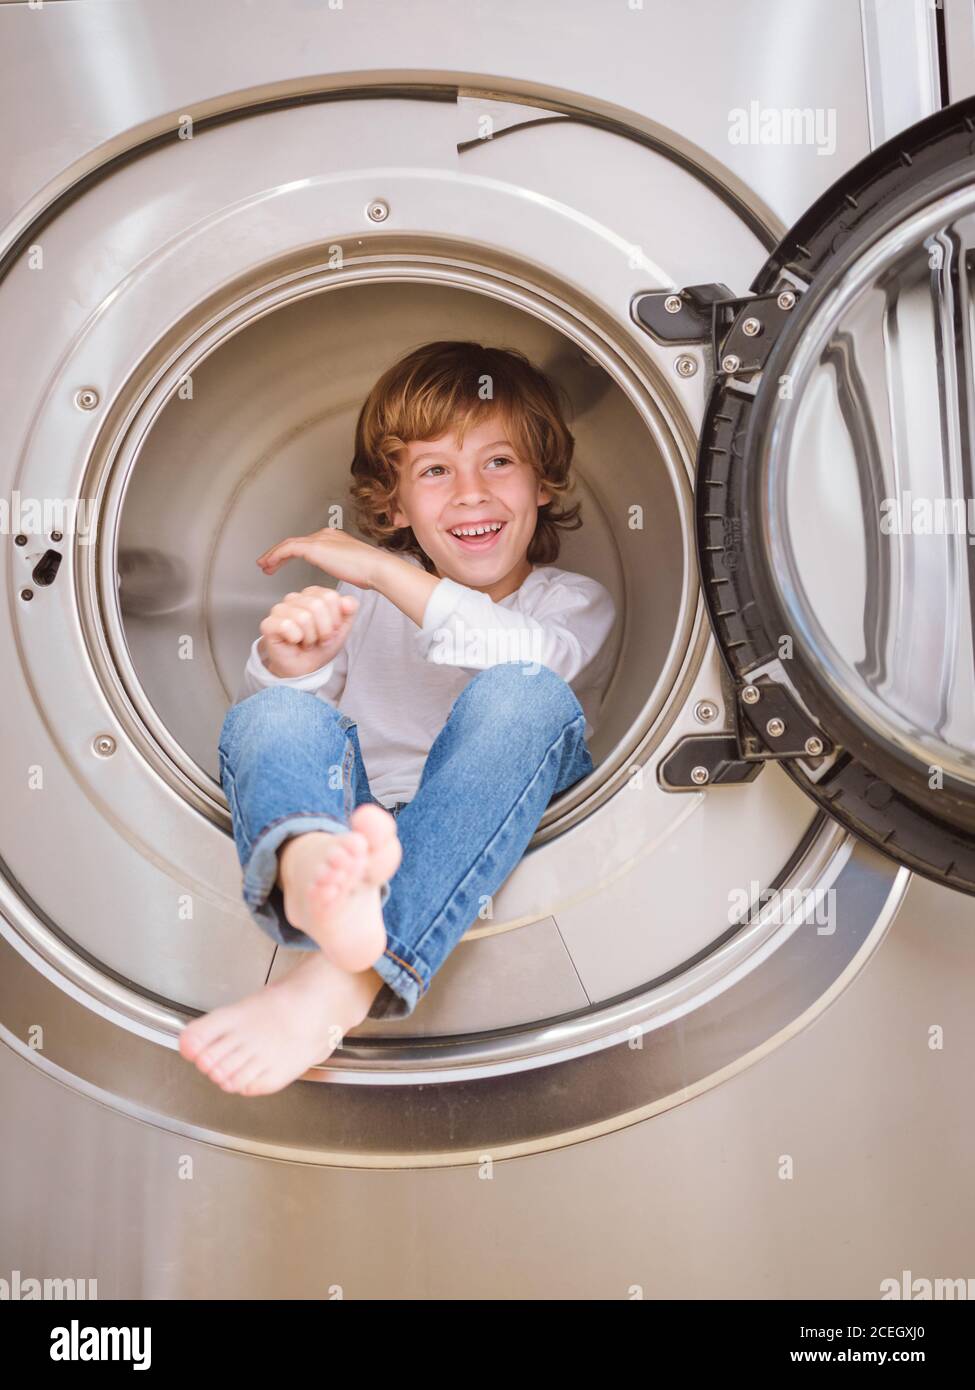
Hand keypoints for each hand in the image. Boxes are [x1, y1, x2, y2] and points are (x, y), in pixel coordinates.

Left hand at [257, 528, 384, 589]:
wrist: (375, 568)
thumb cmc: (369, 572)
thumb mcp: (352, 568)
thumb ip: (341, 567)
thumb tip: (339, 572)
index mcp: (333, 538)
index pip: (305, 544)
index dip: (291, 554)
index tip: (282, 563)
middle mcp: (324, 535)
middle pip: (294, 542)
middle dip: (278, 553)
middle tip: (267, 563)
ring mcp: (319, 539)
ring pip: (288, 545)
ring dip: (273, 555)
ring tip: (263, 565)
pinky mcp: (314, 547)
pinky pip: (288, 549)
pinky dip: (276, 556)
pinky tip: (269, 565)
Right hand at [258, 586, 358, 678]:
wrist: (305, 668)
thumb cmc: (320, 647)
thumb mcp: (342, 628)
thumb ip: (349, 611)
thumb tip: (348, 602)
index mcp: (313, 595)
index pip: (331, 596)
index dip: (335, 619)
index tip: (331, 630)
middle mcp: (295, 598)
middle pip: (317, 605)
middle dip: (323, 629)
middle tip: (319, 639)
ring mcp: (280, 609)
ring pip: (303, 617)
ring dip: (310, 637)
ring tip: (306, 642)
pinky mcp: (269, 623)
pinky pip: (287, 626)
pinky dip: (295, 639)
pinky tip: (294, 642)